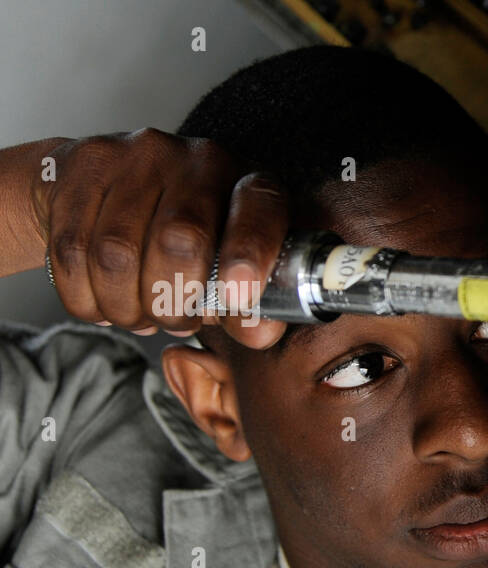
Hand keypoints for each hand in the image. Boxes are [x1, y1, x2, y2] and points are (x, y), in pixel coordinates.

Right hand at [29, 128, 288, 347]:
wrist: (104, 189)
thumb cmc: (189, 239)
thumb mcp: (235, 267)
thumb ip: (255, 306)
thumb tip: (255, 333)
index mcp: (248, 181)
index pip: (258, 208)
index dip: (249, 254)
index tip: (236, 297)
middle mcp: (195, 159)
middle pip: (180, 238)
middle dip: (176, 302)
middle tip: (175, 321)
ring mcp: (135, 156)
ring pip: (119, 253)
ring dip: (128, 307)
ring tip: (140, 316)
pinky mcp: (80, 168)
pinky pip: (73, 253)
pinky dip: (88, 298)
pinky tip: (104, 303)